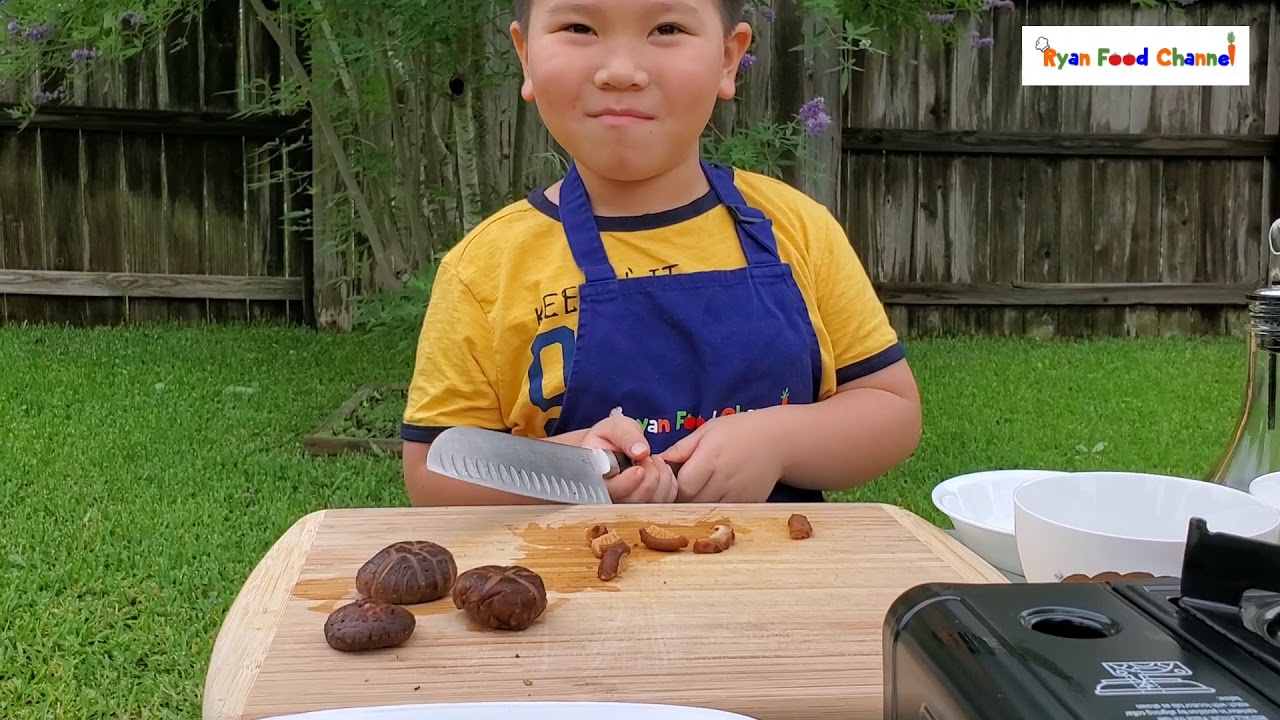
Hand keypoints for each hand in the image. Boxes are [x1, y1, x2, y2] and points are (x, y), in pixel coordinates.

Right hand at [558, 412, 677, 502]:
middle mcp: (609, 497)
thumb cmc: (609, 438)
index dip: (626, 483)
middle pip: (632, 502)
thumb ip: (625, 434)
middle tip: (648, 458)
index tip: (639, 469)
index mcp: (595, 478)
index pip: (608, 491)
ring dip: (661, 481)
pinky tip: (660, 470)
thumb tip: (640, 451)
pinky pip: (664, 502)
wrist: (610, 450)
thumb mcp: (614, 427)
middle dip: (649, 479)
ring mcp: (627, 505)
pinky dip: (669, 485)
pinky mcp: (645, 506)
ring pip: (650, 505)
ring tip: (653, 461)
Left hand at [659, 410, 783, 502]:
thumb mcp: (707, 431)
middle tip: (683, 487)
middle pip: (693, 502)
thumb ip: (681, 448)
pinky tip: (716, 494)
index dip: (674, 486)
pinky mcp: (750, 503)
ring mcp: (739, 494)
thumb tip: (656, 462)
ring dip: (698, 505)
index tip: (674, 479)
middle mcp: (725, 479)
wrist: (777, 440)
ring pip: (708, 511)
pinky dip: (716, 508)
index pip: (684, 486)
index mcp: (712, 458)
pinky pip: (725, 512)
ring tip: (700, 490)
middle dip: (682, 498)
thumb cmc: (738, 431)